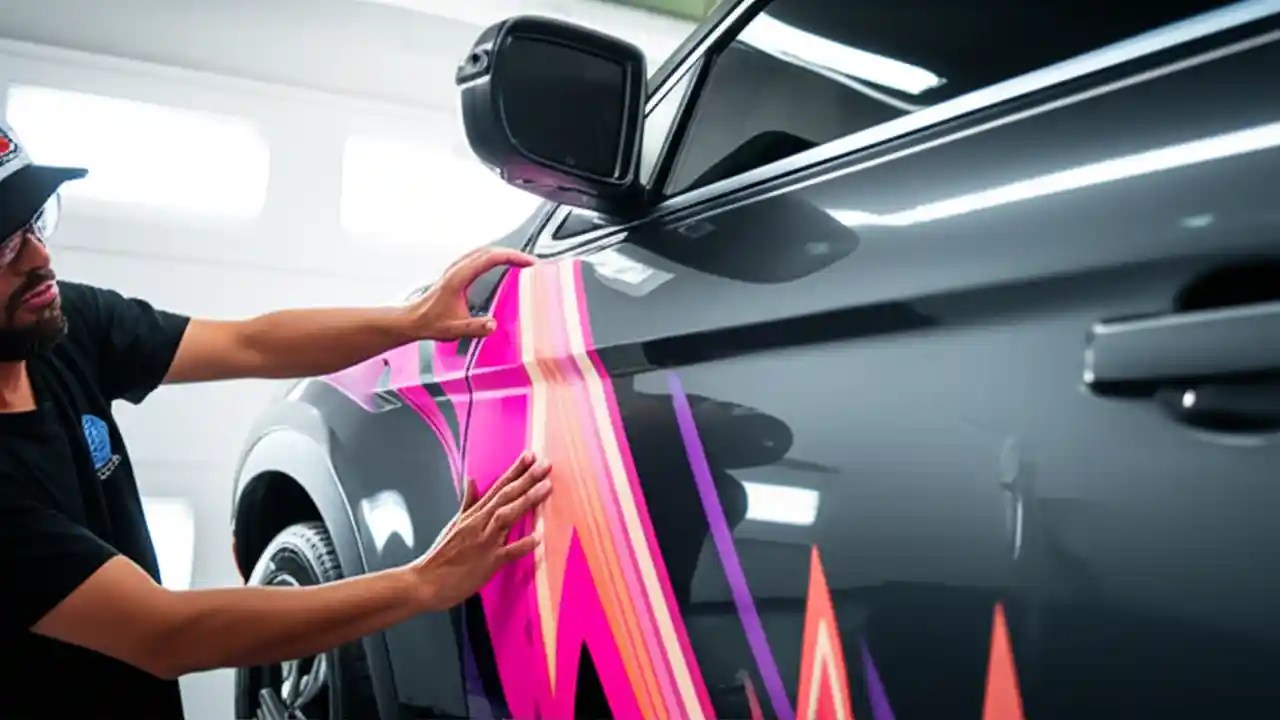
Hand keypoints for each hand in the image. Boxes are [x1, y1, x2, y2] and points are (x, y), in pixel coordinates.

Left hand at [407, 247, 535, 340]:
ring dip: (503, 253)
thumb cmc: (432, 323)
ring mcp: (456, 268)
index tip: (529, 262)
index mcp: (459, 278)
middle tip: (531, 262)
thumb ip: (474, 328)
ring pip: (483, 251)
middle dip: (512, 253)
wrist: (414, 320)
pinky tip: (501, 262)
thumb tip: (493, 325)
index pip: (489, 258)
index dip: (511, 257)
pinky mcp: (456, 272)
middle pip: (489, 250)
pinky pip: (478, 256)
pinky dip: (494, 256)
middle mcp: (458, 269)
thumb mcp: (454, 329)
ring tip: (521, 261)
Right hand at [411, 452, 551, 610]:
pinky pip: (508, 552)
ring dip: (527, 501)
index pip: (497, 487)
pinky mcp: (488, 564)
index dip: (514, 471)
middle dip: (526, 479)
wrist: (425, 582)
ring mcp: (484, 543)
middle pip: (505, 496)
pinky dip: (522, 545)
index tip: (530, 455)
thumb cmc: (441, 555)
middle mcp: (479, 524)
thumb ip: (467, 502)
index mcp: (473, 514)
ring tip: (546, 487)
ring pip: (507, 516)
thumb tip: (471, 480)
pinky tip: (538, 537)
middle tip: (546, 463)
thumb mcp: (454, 524)